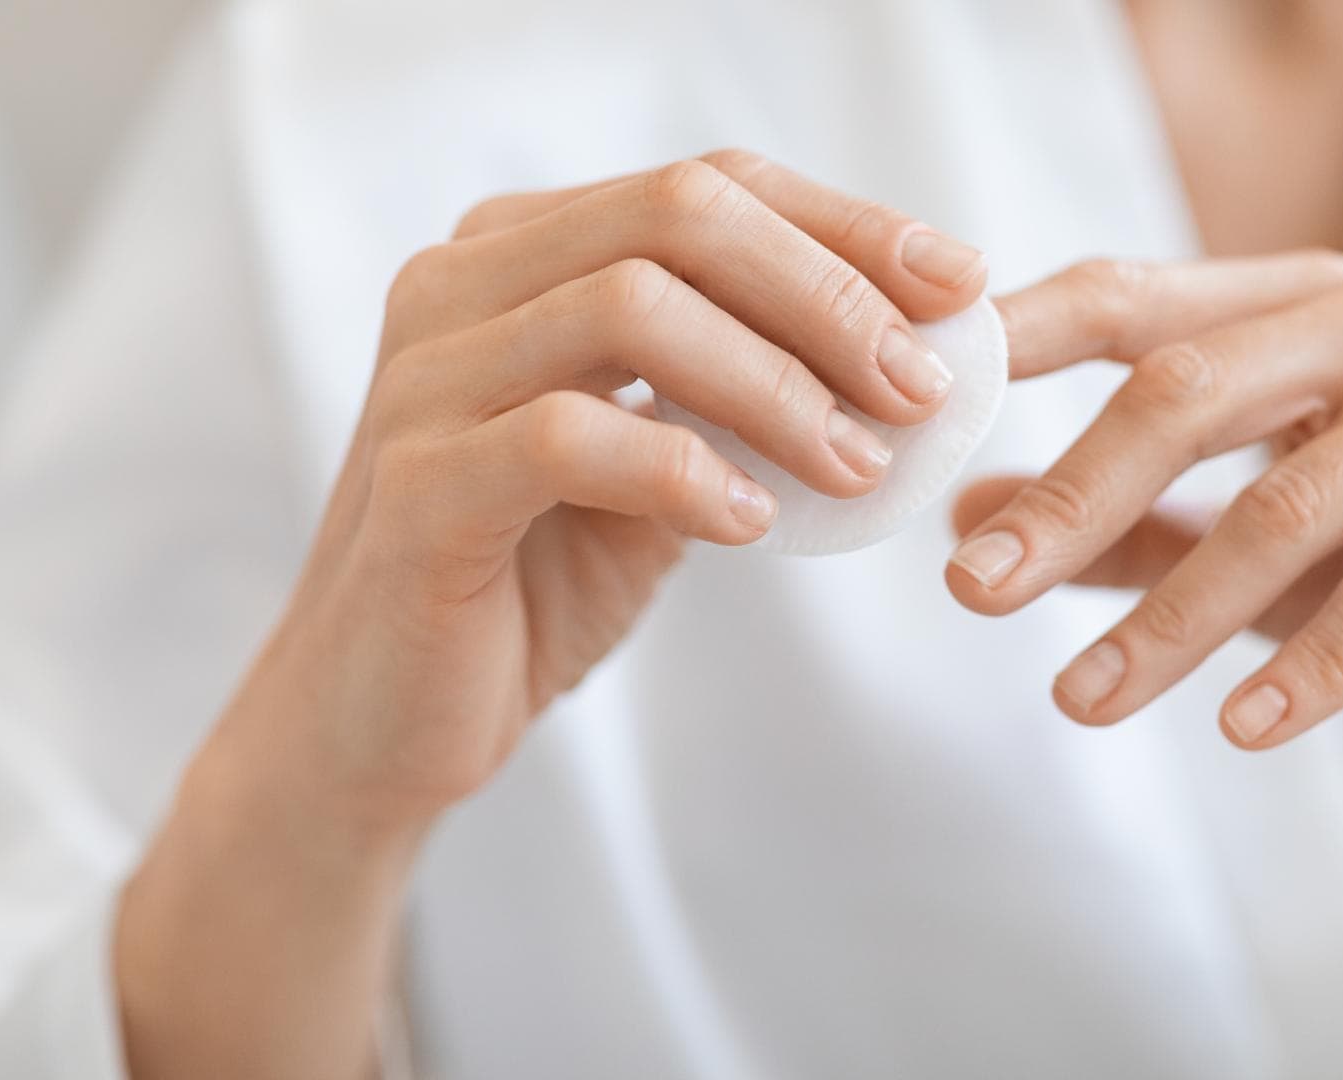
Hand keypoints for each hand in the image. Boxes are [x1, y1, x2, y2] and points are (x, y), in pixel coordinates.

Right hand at [232, 150, 986, 824]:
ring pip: (628, 307)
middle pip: (676, 216)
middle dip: (828, 294)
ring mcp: (425, 378)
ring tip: (861, 466)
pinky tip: (752, 522)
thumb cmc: (531, 580)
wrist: (384, 721)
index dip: (844, 226)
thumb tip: (908, 361)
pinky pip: (567, 436)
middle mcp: (459, 285)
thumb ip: (742, 398)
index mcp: (519, 255)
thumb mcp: (658, 466)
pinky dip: (683, 469)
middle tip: (922, 387)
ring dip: (778, 385)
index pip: (704, 187)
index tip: (959, 285)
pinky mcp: (418, 485)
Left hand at [952, 259, 1342, 760]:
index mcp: (1304, 306)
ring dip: (1170, 617)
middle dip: (1070, 499)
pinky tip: (1241, 729)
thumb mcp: (1257, 556)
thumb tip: (964, 524)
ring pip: (1285, 502)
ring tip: (1081, 704)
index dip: (1015, 346)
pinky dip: (1315, 662)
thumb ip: (1124, 529)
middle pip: (1187, 388)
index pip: (1131, 301)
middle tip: (973, 592)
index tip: (913, 414)